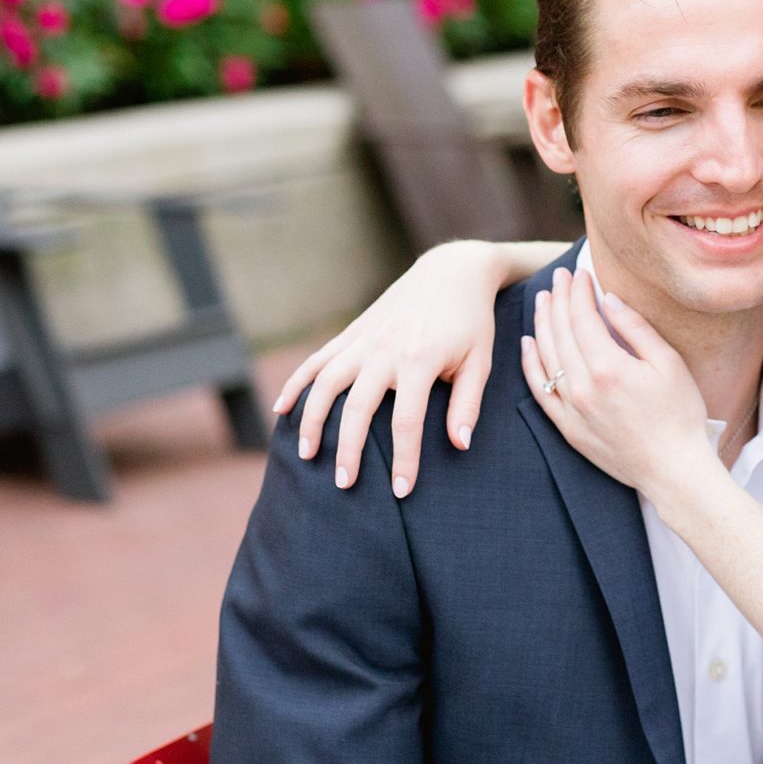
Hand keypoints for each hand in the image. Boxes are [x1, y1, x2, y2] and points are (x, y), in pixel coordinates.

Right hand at [275, 240, 504, 495]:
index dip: (404, 459)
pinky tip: (281, 411)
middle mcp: (385, 350)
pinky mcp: (351, 333)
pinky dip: (295, 384)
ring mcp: (363, 340)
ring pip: (325, 384)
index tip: (402, 491)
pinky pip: (316, 361)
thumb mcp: (480, 361)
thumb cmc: (472, 322)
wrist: (452, 272)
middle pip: (356, 408)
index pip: (406, 421)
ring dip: (311, 420)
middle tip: (344, 484)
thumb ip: (468, 404)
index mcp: (420, 360)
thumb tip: (460, 445)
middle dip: (348, 450)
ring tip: (306, 455)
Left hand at [520, 268, 717, 497]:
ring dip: (541, 323)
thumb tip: (609, 299)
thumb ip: (636, 328)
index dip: (578, 291)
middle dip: (557, 299)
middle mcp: (582, 386)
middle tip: (558, 278)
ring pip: (546, 356)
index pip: (582, 317)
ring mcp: (571, 408)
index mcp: (608, 366)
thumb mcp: (668, 364)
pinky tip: (528, 343)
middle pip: (560, 332)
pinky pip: (539, 390)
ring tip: (542, 299)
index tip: (579, 272)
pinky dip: (530, 363)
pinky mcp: (568, 427)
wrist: (672, 470)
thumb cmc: (679, 415)